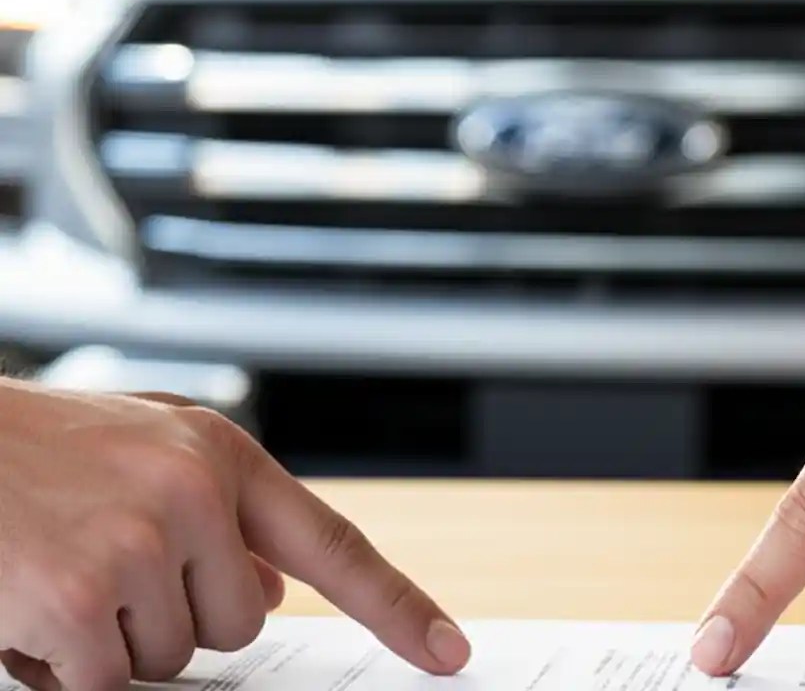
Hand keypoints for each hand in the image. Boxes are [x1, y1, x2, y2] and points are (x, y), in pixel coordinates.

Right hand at [0, 384, 469, 690]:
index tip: (449, 651)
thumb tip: (273, 586)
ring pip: (172, 659)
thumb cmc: (38, 450)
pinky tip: (27, 603)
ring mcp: (141, 541)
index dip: (397, 606)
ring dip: (114, 640)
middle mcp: (195, 491)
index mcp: (221, 455)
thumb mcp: (142, 452)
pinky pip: (103, 684)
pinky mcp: (82, 595)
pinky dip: (63, 666)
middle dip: (175, 617)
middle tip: (103, 563)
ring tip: (58, 568)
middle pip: (240, 625)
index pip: (334, 542)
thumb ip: (219, 513)